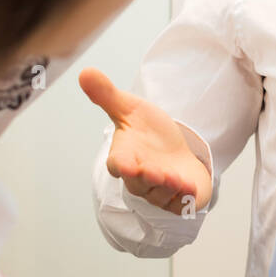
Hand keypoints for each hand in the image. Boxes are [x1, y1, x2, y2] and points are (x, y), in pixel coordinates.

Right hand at [79, 67, 211, 213]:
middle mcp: (139, 177)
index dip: (121, 165)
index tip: (124, 164)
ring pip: (159, 194)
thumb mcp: (130, 109)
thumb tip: (85, 72)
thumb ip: (108, 95)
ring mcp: (158, 191)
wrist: (175, 150)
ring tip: (177, 180)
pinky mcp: (178, 200)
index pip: (117, 164)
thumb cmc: (149, 133)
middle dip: (147, 177)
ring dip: (168, 187)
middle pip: (139, 182)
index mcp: (124, 156)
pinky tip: (191, 190)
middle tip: (155, 172)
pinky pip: (179, 205)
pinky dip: (184, 199)